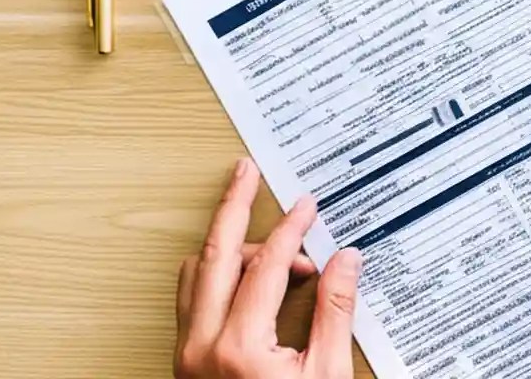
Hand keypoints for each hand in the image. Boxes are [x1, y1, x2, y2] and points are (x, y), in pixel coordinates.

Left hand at [174, 158, 362, 378]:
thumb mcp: (327, 377)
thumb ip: (336, 314)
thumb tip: (346, 262)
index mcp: (240, 347)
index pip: (265, 266)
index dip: (290, 229)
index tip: (306, 206)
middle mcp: (202, 345)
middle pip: (215, 253)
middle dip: (232, 207)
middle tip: (244, 173)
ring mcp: (187, 353)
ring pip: (198, 273)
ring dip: (230, 247)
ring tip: (267, 237)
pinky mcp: (184, 360)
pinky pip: (192, 297)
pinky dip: (217, 274)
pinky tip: (242, 270)